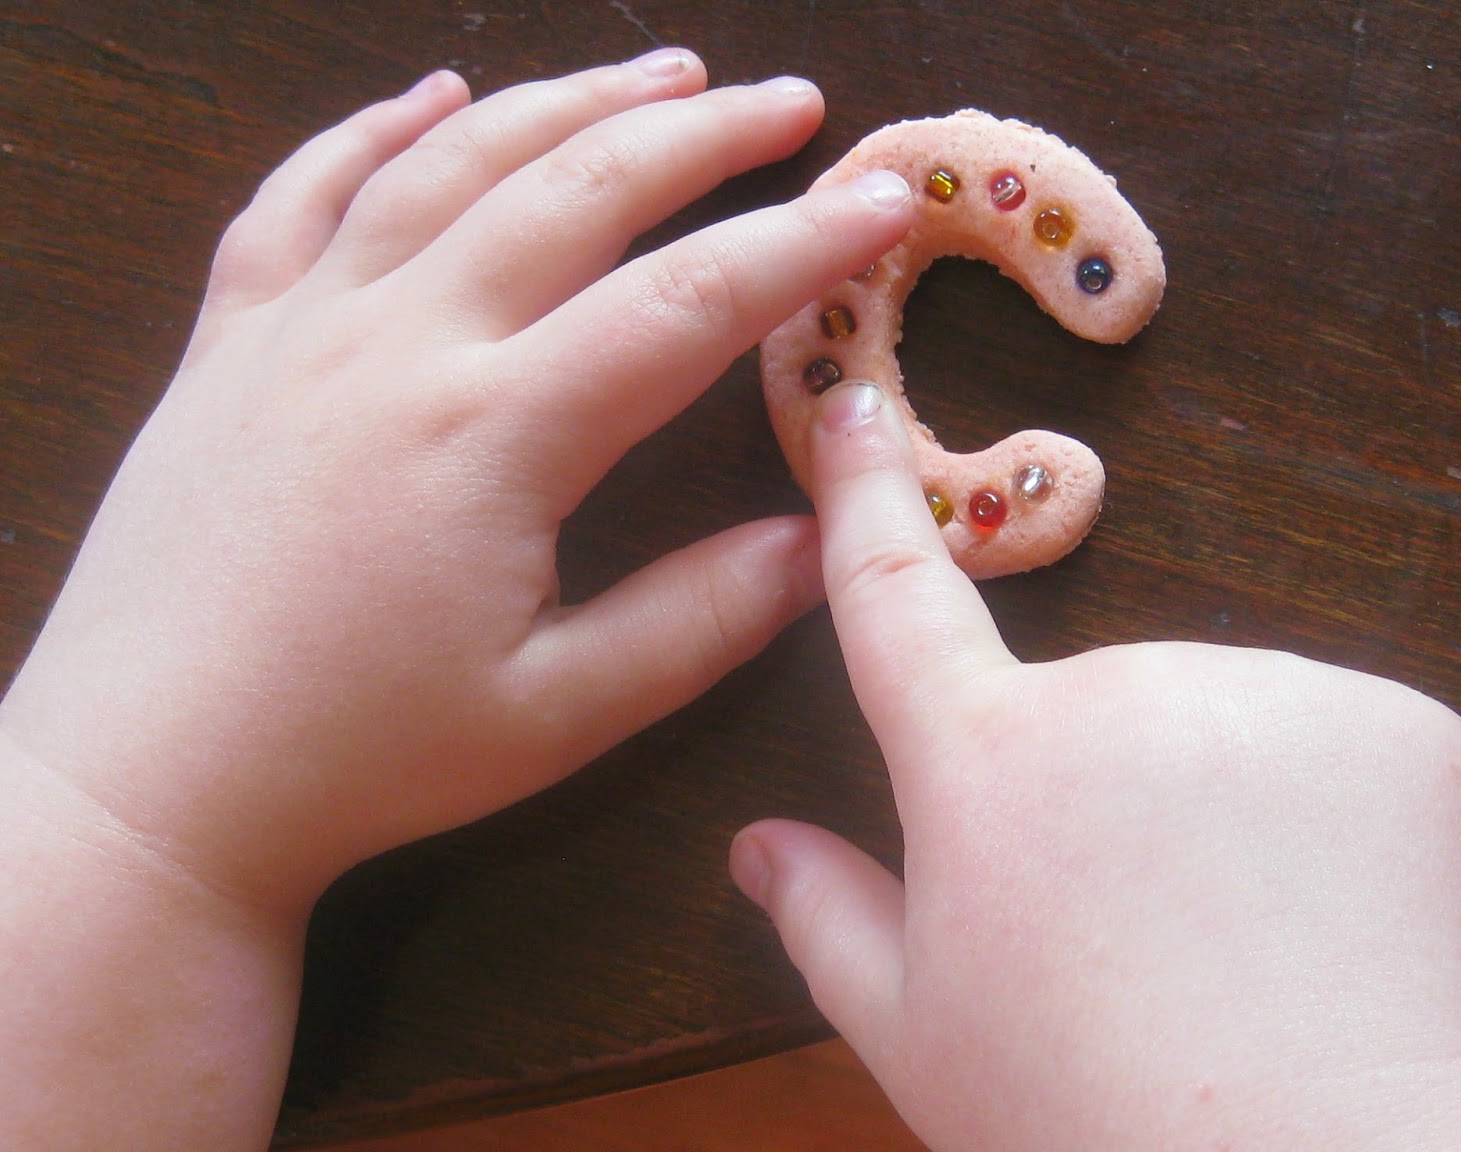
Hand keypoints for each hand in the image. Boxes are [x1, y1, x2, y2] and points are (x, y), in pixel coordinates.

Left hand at [0, 54, 914, 910]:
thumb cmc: (358, 757)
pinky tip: (434, 95)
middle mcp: (398, 345)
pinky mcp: (229, 341)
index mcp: (493, 434)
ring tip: (660, 72)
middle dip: (700, 134)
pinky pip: (300, 195)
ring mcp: (301, 327)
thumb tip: (826, 547)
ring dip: (565, 101)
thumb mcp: (553, 714)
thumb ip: (699, 621)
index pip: (681, 301)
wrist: (148, 779)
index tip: (880, 200)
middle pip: (572, 188)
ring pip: (448, 164)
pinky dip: (373, 128)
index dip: (796, 242)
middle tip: (790, 102)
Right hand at [732, 382, 1460, 1150]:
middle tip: (1127, 926)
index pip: (896, 593)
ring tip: (1235, 936)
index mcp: (987, 764)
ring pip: (1212, 721)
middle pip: (1085, 705)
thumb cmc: (1092, 1120)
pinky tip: (1326, 917)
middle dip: (1093, 790)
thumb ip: (825, 921)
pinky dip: (1321, 811)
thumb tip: (753, 844)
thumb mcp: (920, 1038)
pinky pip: (1329, 741)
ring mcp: (1272, 695)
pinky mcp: (1401, 724)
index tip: (853, 404)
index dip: (864, 494)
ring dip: (1211, 799)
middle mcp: (1122, 689)